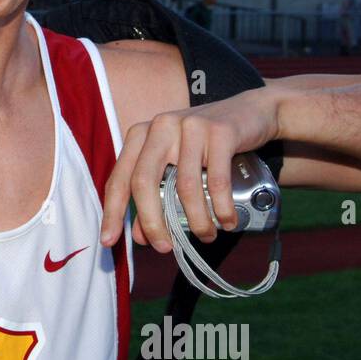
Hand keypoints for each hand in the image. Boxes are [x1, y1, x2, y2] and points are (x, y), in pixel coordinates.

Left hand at [99, 86, 283, 253]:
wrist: (251, 112)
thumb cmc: (205, 145)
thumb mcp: (175, 166)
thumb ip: (155, 196)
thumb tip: (139, 236)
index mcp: (142, 135)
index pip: (119, 178)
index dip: (112, 212)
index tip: (108, 242)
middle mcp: (161, 127)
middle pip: (144, 182)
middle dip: (152, 222)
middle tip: (164, 248)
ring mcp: (190, 126)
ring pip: (184, 186)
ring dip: (196, 220)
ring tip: (206, 236)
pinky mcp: (220, 131)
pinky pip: (217, 180)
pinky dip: (221, 208)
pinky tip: (228, 222)